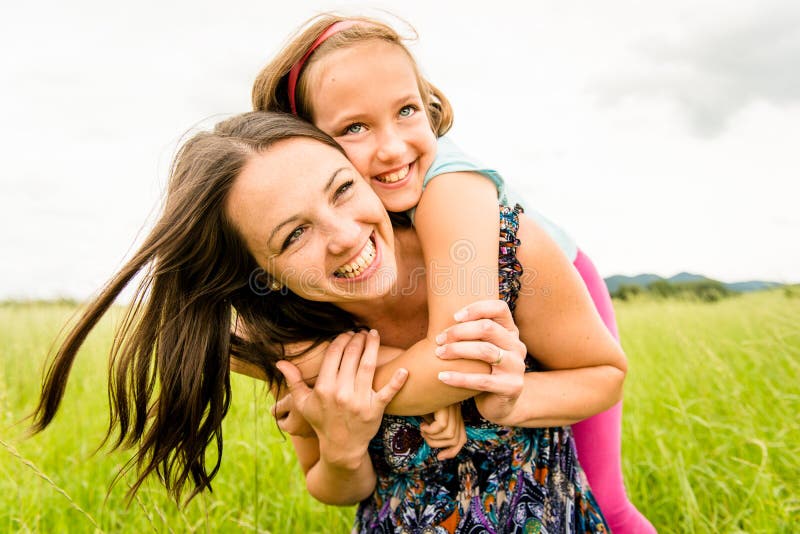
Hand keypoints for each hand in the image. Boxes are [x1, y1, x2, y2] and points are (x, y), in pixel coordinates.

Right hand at [275, 330, 407, 468]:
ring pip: (368, 366)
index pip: (333, 354)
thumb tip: (279, 361)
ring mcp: (359, 401)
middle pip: (352, 356)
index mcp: (324, 388)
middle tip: (361, 332)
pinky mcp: (375, 409)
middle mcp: (341, 392)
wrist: (341, 447)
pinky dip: (397, 381)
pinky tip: (404, 369)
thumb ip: (293, 380)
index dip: (341, 340)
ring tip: (374, 335)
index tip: (347, 334)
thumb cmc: (321, 421)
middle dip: (357, 339)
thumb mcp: (303, 403)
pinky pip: (388, 393)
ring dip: (372, 347)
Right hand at [420, 403, 465, 459]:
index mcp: (455, 415)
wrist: (414, 383)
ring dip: (432, 437)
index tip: (440, 457)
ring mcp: (452, 407)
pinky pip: (441, 426)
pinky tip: (422, 423)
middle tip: (425, 436)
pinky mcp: (445, 404)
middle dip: (438, 445)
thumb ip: (435, 429)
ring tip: (423, 429)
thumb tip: (436, 446)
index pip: (462, 439)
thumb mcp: (429, 417)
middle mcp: (457, 411)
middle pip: (457, 440)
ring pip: (449, 435)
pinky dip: (430, 430)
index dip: (453, 452)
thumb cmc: (419, 401)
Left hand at [435, 300, 526, 424]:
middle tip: (438, 339)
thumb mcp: (483, 348)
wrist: (500, 404)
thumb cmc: (484, 370)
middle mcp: (517, 346)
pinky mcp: (511, 387)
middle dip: (459, 331)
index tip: (454, 317)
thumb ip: (473, 333)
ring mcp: (516, 367)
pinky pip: (481, 380)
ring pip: (485, 351)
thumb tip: (441, 312)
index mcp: (511, 332)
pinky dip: (459, 377)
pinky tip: (442, 376)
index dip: (476, 309)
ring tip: (438, 353)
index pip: (499, 308)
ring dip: (457, 350)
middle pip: (488, 328)